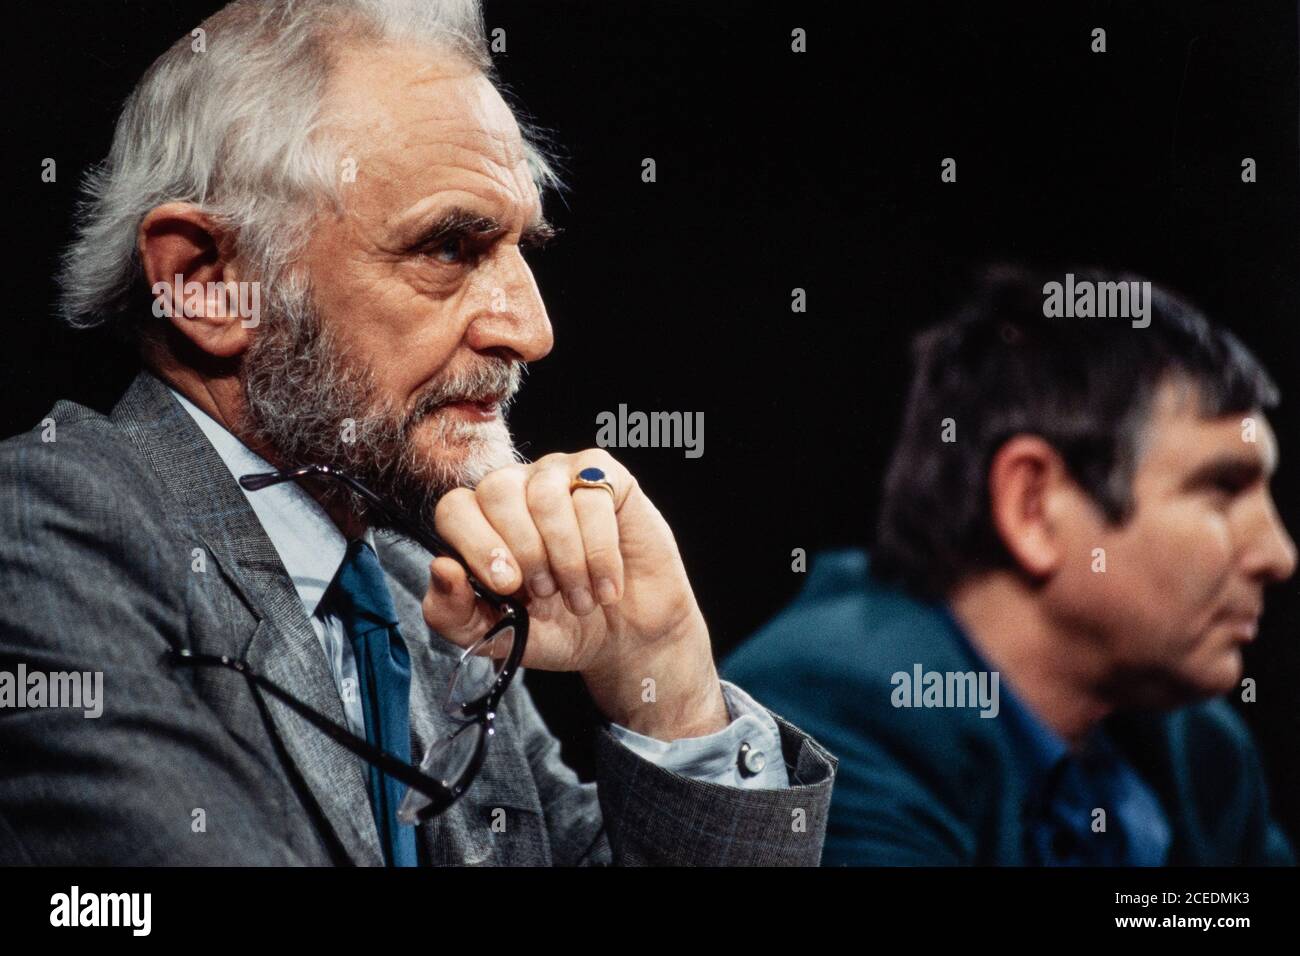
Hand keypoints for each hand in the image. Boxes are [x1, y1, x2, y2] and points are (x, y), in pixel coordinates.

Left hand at [421, 449, 727, 739]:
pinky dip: (600, 552)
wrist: (626, 640)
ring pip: (546, 496)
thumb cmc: (559, 630)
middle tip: (545, 593)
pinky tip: (608, 586)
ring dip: (566, 558)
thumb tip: (441, 567)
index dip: (475, 544)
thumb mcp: (500, 637)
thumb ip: (454, 613)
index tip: (506, 586)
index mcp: (481, 523)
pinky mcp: (605, 477)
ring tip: (579, 597)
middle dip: (523, 551)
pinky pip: (592, 497)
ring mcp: (560, 477)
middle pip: (497, 491)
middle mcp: (516, 490)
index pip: (455, 508)